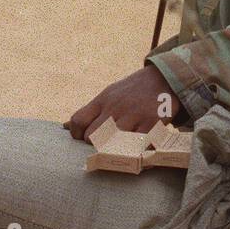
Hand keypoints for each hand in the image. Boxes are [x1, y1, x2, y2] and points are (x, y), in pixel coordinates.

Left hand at [64, 65, 180, 141]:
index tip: (84, 139)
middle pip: (91, 136)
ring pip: (111, 143)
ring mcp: (133, 116)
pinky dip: (134, 151)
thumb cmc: (133, 91)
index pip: (77, 120)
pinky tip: (136, 149)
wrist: (165, 77)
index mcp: (103, 100)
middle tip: (104, 146)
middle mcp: (115, 107)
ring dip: (113, 150)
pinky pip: (136, 145)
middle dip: (94, 145)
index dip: (76, 135)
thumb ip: (90, 112)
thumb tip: (64, 126)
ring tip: (119, 150)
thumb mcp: (109, 95)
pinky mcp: (151, 124)